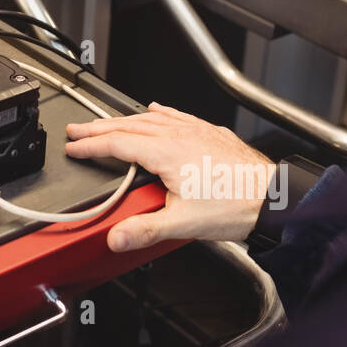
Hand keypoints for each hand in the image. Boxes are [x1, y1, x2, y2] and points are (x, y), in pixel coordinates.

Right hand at [65, 102, 276, 252]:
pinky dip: (160, 112)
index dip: (91, 145)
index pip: (118, 143)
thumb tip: (114, 237)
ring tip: (107, 121)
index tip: (73, 145)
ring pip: (151, 118)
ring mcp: (196, 132)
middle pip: (129, 125)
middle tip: (78, 128)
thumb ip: (144, 229)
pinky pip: (178, 115)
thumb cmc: (235, 205)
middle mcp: (179, 136)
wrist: (273, 197)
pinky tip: (156, 110)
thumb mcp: (183, 223)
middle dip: (99, 126)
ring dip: (124, 119)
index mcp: (166, 153)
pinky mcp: (210, 134)